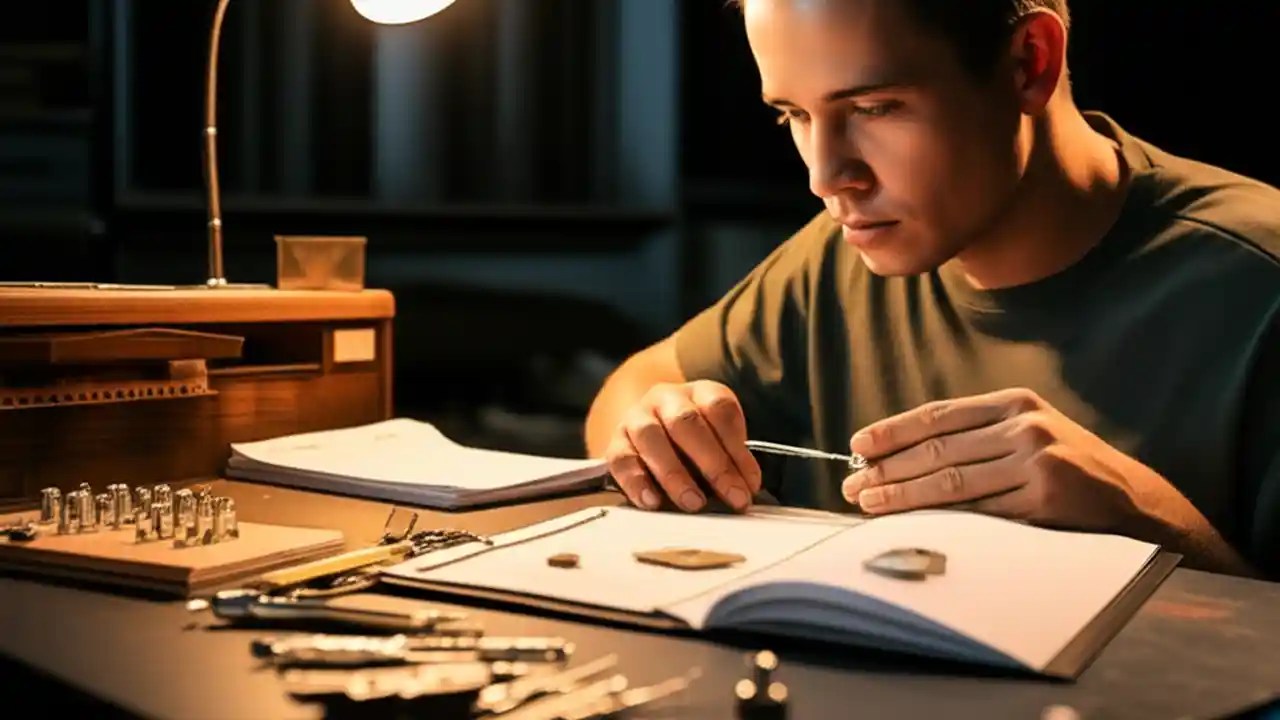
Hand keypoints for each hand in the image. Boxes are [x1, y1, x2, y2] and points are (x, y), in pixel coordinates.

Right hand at [605, 381, 761, 512]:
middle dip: (713, 463)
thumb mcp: (718, 442)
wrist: (649, 433)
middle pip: (686, 422)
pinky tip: (653, 502)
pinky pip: (621, 459)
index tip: (750, 484)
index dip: (737, 448)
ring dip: (674, 473)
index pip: (719, 409)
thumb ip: (731, 461)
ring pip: (650, 436)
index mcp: (699, 393)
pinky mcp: (615, 443)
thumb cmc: (694, 444)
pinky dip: (637, 482)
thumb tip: (744, 491)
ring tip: (694, 503)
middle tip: (731, 496)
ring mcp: (636, 417)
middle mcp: (666, 398)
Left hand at [841, 388, 1156, 531]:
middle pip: (938, 450)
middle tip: (851, 484)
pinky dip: (938, 518)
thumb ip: (978, 437)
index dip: (893, 431)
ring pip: (950, 482)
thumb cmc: (1069, 468)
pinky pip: (978, 513)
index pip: (939, 416)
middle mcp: (1024, 426)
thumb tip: (904, 455)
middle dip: (887, 468)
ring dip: (901, 494)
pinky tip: (911, 522)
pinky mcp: (1044, 499)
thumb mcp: (1030, 433)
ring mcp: (1036, 462)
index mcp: (1014, 403)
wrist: (1137, 500)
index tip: (858, 446)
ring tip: (867, 503)